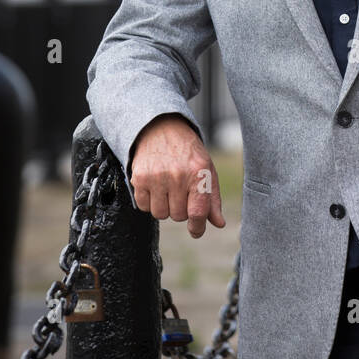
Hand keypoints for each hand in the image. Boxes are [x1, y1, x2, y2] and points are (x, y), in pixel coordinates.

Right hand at [130, 113, 225, 238]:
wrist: (162, 128)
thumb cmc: (188, 153)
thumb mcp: (206, 170)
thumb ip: (213, 198)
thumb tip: (219, 223)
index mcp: (198, 173)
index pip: (197, 212)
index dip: (197, 227)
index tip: (196, 230)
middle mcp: (177, 174)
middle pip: (178, 216)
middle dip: (180, 209)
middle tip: (180, 192)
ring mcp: (156, 176)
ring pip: (159, 214)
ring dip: (164, 206)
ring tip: (167, 188)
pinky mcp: (139, 177)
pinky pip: (143, 206)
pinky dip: (149, 201)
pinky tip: (154, 186)